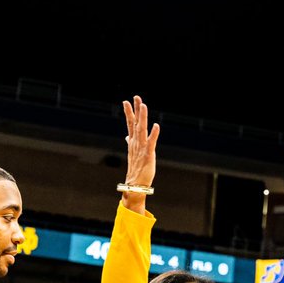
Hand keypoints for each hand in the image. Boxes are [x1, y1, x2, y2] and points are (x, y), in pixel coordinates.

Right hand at [121, 96, 158, 211]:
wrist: (135, 185)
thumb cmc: (136, 169)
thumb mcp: (133, 153)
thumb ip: (130, 142)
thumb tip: (126, 136)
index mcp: (133, 142)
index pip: (130, 124)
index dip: (129, 112)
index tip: (126, 101)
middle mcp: (136, 143)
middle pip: (135, 123)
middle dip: (135, 110)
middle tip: (135, 97)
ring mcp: (141, 148)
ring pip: (141, 129)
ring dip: (143, 117)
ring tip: (143, 105)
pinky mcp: (148, 155)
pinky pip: (151, 142)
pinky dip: (153, 134)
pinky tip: (156, 125)